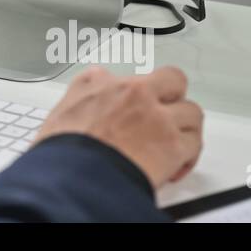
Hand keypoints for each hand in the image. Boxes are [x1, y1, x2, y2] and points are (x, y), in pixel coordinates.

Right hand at [34, 65, 202, 187]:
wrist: (75, 174)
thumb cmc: (62, 151)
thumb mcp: (56, 116)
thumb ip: (75, 105)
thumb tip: (76, 115)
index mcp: (98, 83)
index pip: (118, 76)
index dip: (127, 94)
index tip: (127, 107)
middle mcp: (132, 92)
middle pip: (171, 79)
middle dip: (171, 95)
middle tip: (162, 114)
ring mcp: (156, 115)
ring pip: (190, 111)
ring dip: (183, 128)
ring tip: (172, 143)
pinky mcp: (173, 143)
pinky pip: (194, 143)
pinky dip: (188, 156)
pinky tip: (175, 166)